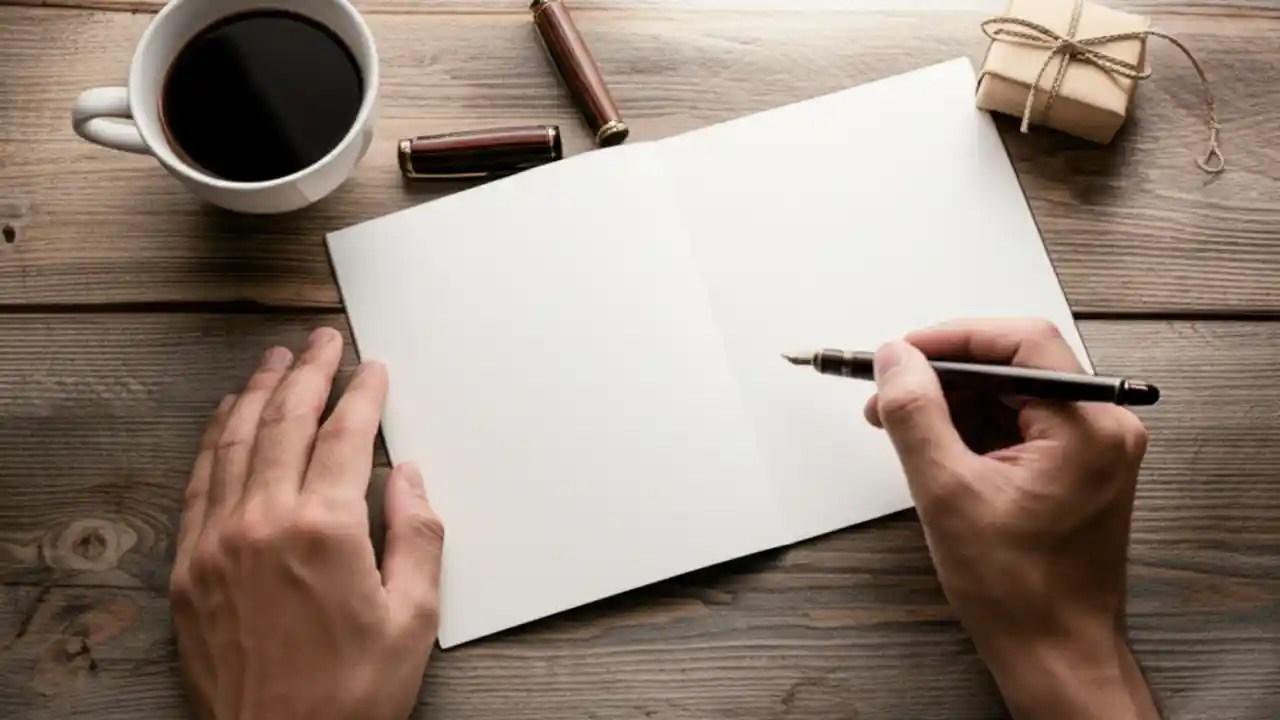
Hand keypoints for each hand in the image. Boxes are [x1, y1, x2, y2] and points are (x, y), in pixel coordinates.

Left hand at [169, 328, 443, 719]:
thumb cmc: (350, 694)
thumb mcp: (413, 618)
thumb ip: (416, 535)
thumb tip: (407, 475)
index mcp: (325, 531)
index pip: (344, 437)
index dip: (362, 394)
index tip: (372, 370)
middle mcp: (262, 524)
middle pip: (286, 422)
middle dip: (308, 372)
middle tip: (323, 341)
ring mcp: (217, 543)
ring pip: (236, 442)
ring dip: (258, 392)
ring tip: (276, 359)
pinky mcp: (188, 568)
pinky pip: (199, 482)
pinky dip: (214, 439)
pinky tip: (226, 417)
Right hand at [863, 319, 1155, 719]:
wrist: (1054, 652)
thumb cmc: (1017, 591)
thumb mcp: (947, 493)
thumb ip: (916, 415)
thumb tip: (895, 359)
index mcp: (1088, 427)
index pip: (1021, 343)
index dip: (952, 338)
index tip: (901, 353)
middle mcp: (1104, 427)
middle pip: (1014, 366)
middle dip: (944, 377)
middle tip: (888, 392)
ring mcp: (1094, 448)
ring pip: (1012, 394)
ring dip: (953, 403)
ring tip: (900, 426)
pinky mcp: (1077, 466)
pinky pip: (1019, 424)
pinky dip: (973, 429)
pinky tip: (934, 448)